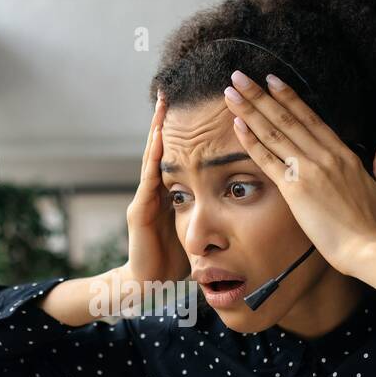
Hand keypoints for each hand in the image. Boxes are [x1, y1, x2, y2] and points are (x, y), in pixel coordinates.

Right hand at [121, 93, 190, 284]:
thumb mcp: (196, 231)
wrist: (150, 286)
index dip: (182, 132)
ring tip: (162, 106)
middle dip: (164, 120)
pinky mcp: (139, 212)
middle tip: (170, 90)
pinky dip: (153, 158)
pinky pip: (148, 180)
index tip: (192, 104)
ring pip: (151, 158)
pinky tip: (159, 140)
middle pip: (160, 148)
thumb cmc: (174, 261)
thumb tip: (236, 200)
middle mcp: (154, 192)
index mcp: (169, 194)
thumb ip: (208, 213)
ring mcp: (143, 200)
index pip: (176, 155)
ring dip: (156, 131)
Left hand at [223, 70, 375, 276]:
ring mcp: (309, 169)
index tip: (272, 80)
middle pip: (287, 118)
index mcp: (345, 154)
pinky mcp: (295, 188)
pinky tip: (237, 125)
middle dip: (260, 94)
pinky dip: (251, 141)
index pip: (311, 118)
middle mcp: (324, 155)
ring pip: (274, 132)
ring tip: (231, 91)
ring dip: (250, 109)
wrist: (368, 249)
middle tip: (239, 75)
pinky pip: (268, 159)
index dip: (289, 98)